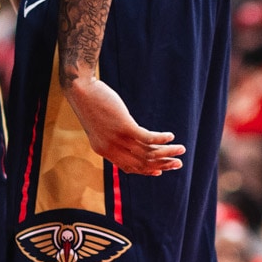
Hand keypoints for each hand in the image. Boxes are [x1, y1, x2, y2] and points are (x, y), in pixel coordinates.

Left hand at [62, 73, 184, 175]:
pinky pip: (148, 138)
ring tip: (181, 150)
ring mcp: (117, 139)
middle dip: (162, 164)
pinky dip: (161, 139)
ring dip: (167, 152)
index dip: (146, 170)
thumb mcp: (99, 125)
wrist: (80, 90)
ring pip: (147, 152)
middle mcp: (111, 149)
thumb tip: (128, 137)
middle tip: (178, 164)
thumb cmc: (90, 104)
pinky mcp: (124, 127)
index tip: (160, 170)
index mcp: (104, 151)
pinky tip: (170, 136)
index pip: (129, 168)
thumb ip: (112, 136)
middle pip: (141, 163)